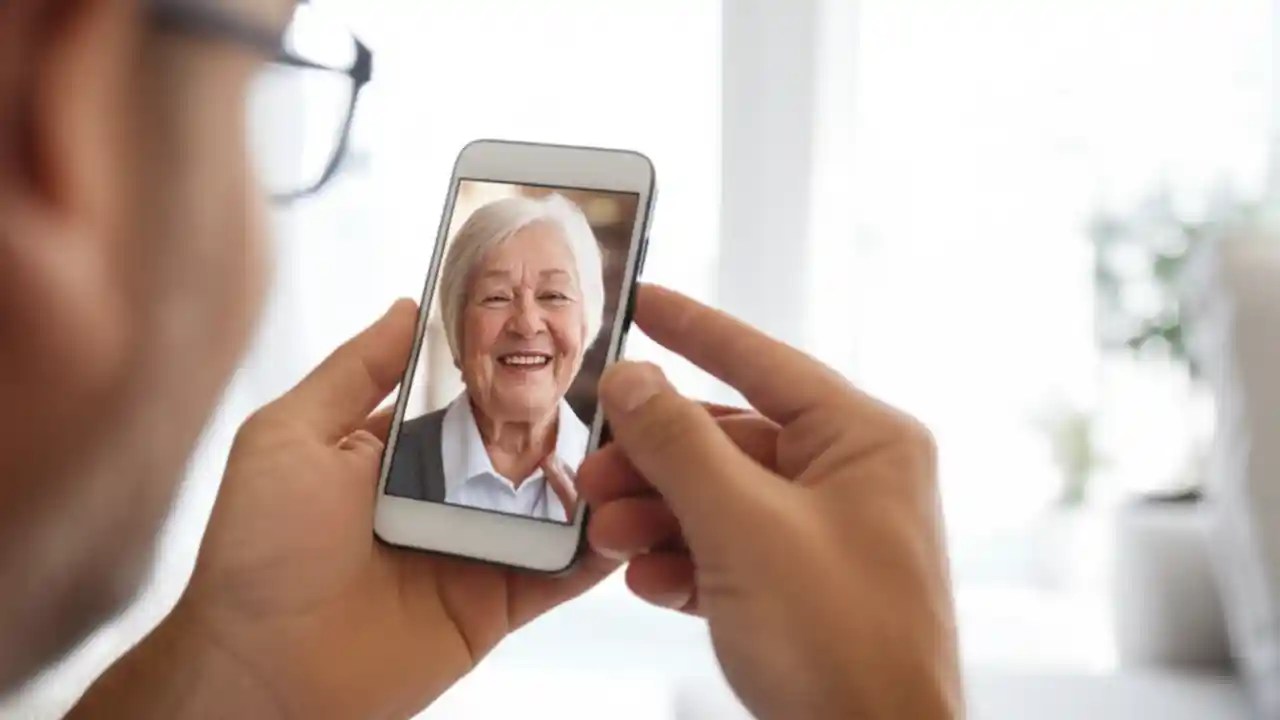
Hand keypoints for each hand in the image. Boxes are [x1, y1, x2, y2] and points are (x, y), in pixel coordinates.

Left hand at [74, 300, 616, 718]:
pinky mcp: (497, 603)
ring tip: (643, 442)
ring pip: (553, 504)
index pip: (468, 393)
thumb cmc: (257, 552)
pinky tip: (631, 517)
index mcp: (394, 448)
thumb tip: (410, 307)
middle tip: (629, 381)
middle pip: (522, 443)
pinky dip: (597, 551)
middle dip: (568, 415)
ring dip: (595, 478)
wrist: (265, 672)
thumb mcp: (290, 436)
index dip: (510, 363)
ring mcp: (474, 548)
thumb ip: (355, 371)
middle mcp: (441, 493)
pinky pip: (559, 573)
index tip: (561, 325)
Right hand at [578, 286, 961, 719]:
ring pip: (724, 500)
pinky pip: (732, 552)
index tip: (642, 300)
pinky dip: (686, 562)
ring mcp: (830, 536)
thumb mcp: (743, 527)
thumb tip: (631, 379)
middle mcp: (853, 479)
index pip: (763, 361)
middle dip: (655, 459)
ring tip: (609, 535)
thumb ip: (680, 444)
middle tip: (595, 470)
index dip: (695, 328)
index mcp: (865, 441)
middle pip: (731, 440)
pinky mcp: (805, 589)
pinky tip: (648, 580)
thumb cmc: (838, 641)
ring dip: (659, 515)